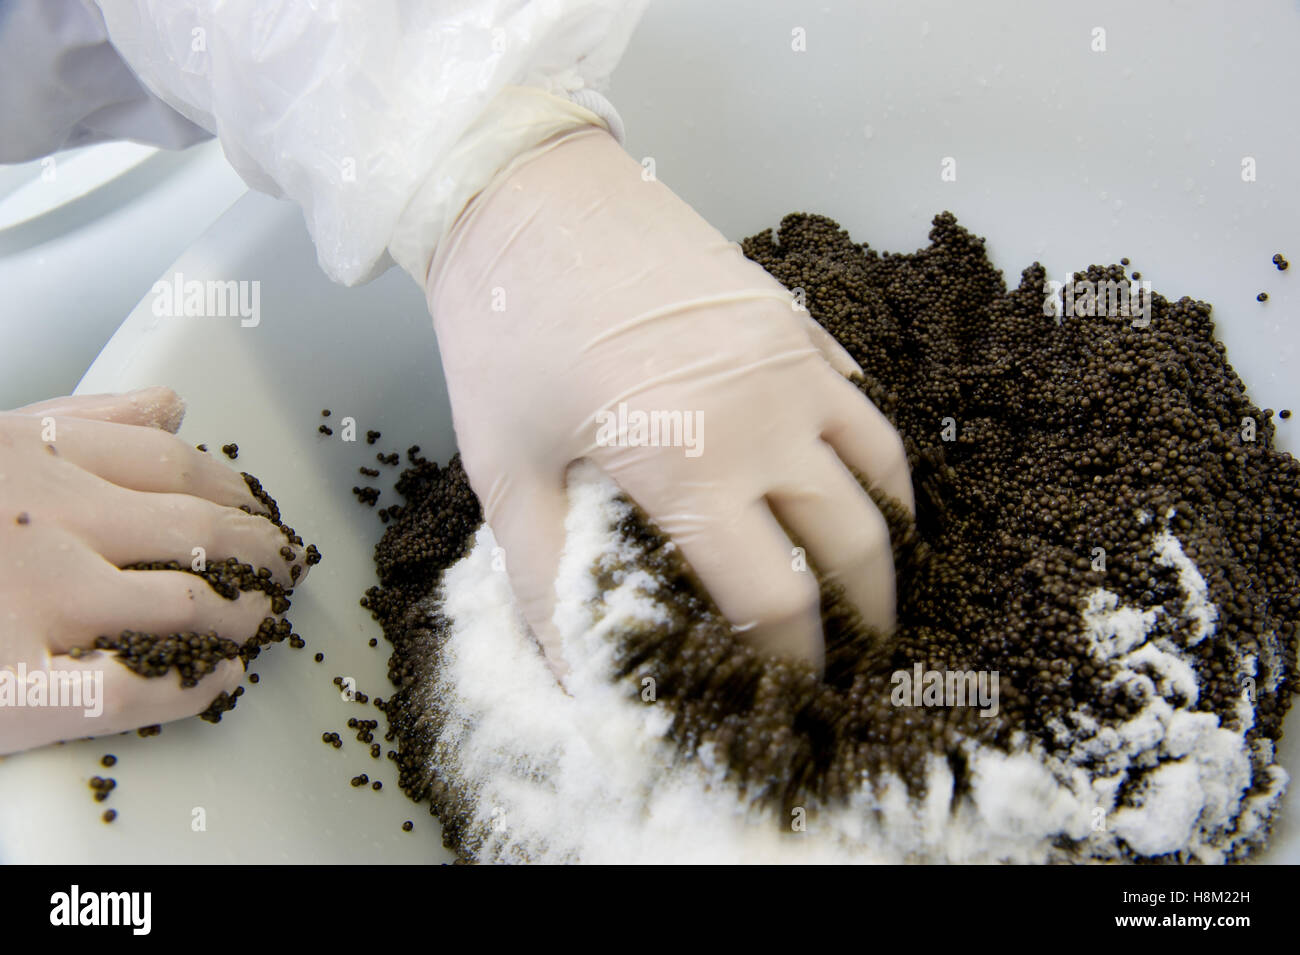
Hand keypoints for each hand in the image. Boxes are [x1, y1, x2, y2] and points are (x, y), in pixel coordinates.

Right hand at [0, 387, 301, 754]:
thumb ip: (77, 421)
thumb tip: (170, 404)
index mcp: (35, 457)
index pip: (176, 466)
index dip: (239, 493)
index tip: (265, 510)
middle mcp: (48, 518)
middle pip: (203, 531)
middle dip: (264, 554)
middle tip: (288, 572)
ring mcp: (36, 597)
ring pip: (191, 605)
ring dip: (245, 617)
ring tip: (262, 625)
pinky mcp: (13, 680)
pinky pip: (134, 689)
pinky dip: (191, 688)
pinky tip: (217, 684)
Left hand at [426, 127, 912, 675]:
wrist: (524, 194)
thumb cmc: (505, 331)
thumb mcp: (505, 470)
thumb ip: (546, 584)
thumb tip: (579, 676)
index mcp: (691, 462)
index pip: (775, 600)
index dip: (786, 664)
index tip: (778, 696)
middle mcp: (766, 414)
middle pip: (856, 545)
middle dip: (860, 619)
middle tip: (841, 656)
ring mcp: (793, 358)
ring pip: (884, 472)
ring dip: (885, 539)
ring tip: (865, 582)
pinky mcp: (795, 320)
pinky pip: (862, 403)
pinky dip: (870, 457)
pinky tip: (847, 482)